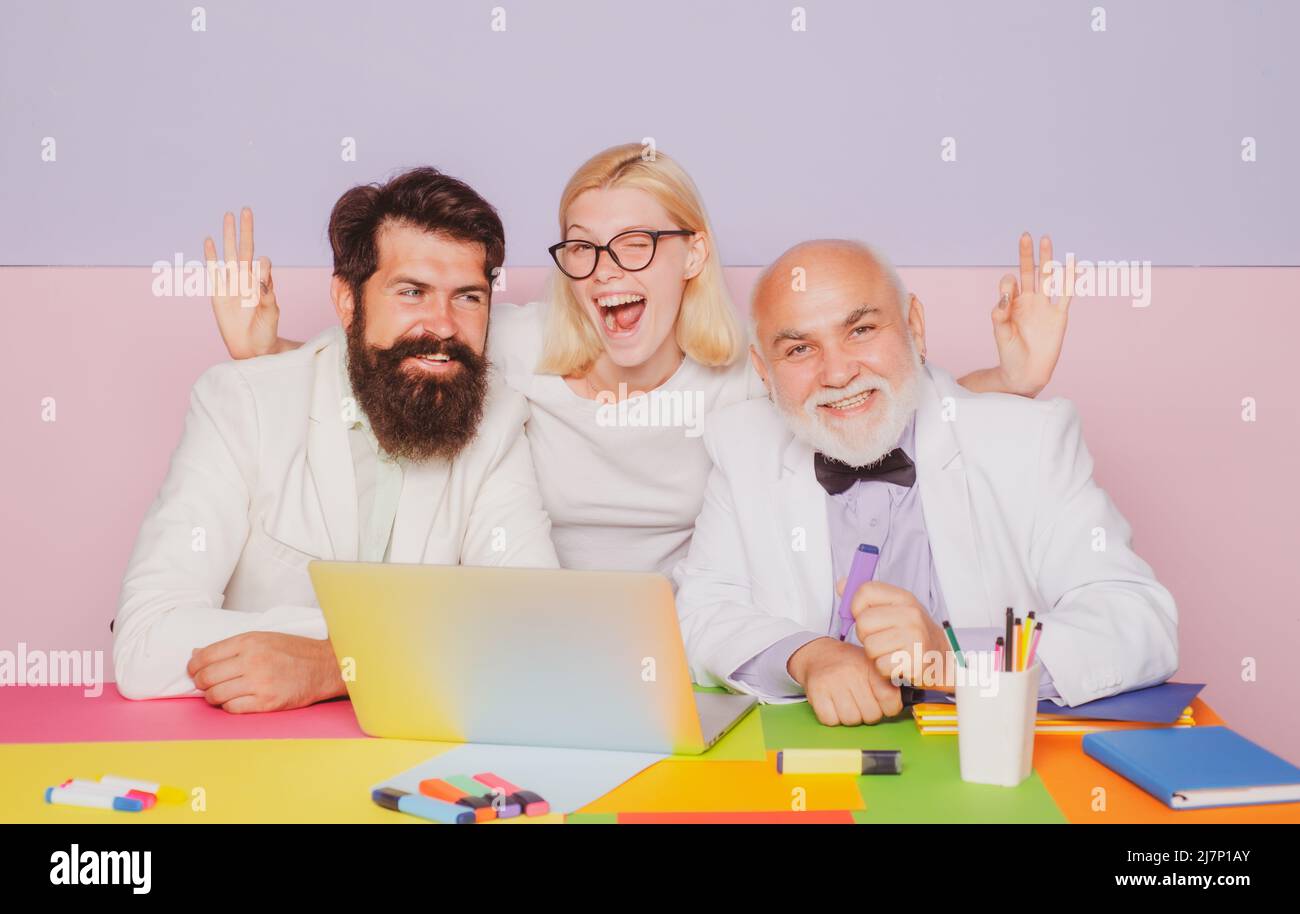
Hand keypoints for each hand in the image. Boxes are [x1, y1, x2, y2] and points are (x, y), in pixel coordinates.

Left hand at [186, 632, 345, 712]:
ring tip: (222, 693)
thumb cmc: (294, 651)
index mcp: (249, 642)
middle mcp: (252, 661)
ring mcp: (260, 683)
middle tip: (207, 684)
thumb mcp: (262, 638)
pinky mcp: (267, 702)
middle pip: (206, 678)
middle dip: (201, 683)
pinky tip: (237, 700)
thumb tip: (196, 654)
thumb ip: (230, 646)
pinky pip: (233, 709)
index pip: (204, 656)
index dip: (193, 667)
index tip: (195, 671)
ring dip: (214, 697)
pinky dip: (230, 706)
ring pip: (216, 696)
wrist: (325, 666)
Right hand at [203, 207, 282, 359]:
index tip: (262, 269)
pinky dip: (210, 255)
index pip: (262, 264)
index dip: (263, 265)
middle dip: (246, 230)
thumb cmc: (266, 330)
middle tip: (246, 210)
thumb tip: (262, 265)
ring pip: (229, 254)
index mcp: (262, 283)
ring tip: (228, 216)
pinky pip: (213, 270)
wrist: (251, 347)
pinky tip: (209, 239)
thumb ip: (267, 292)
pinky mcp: (218, 292)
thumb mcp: (271, 312)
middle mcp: (247, 279)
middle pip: (245, 249)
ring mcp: (231, 284)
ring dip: (229, 236)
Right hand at [787, 637, 902, 725]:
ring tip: (847, 703)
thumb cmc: (850, 665)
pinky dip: (832, 718)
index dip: (890, 707)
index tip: (885, 704)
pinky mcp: (816, 691)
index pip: (890, 698)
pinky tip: (833, 705)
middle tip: (861, 702)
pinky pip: (830, 720)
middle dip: (868, 713)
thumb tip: (910, 701)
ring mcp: (832, 682)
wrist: (818, 654)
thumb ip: (890, 683)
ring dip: (850, 717)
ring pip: (851, 720)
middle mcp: (852, 672)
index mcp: (871, 666)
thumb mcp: (873, 666)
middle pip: (871, 714)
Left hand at [846, 580, 951, 687]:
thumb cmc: (913, 633)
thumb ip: (866, 598)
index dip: (856, 606)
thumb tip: (840, 584)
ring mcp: (915, 637)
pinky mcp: (915, 661)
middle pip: (863, 622)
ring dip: (875, 655)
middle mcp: (910, 614)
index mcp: (903, 598)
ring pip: (870, 646)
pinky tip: (897, 664)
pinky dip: (885, 669)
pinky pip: (881, 666)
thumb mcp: (894, 609)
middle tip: (881, 639)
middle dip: (866, 635)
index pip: (865, 591)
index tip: (864, 615)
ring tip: (890, 652)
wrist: (943, 659)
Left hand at [989, 232, 1071, 396]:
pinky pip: (1066, 294)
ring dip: (1046, 259)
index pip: (1009, 284)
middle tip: (1025, 235)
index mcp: (1012, 305)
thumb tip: (1005, 294)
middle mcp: (1028, 302)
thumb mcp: (1000, 334)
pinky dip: (1070, 279)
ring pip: (1047, 278)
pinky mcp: (1059, 316)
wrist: (1026, 372)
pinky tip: (1072, 263)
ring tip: (1045, 239)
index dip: (1007, 285)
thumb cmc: (1009, 353)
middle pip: (1029, 272)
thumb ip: (1000, 314)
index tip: (1007, 297)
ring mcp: (1044, 307)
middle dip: (1027, 254)